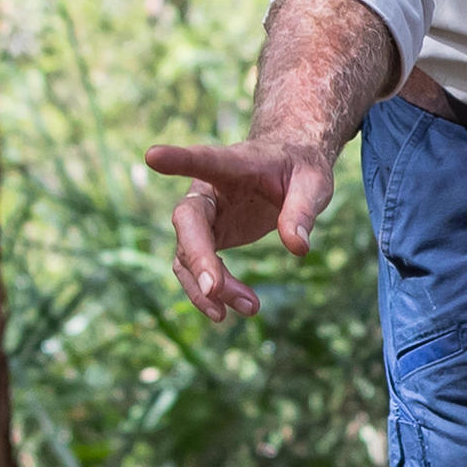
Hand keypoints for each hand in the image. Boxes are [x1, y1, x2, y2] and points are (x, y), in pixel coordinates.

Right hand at [145, 133, 338, 322]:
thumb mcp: (313, 183)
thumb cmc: (300, 169)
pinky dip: (212, 293)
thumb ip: (302, 211)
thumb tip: (297, 248)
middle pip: (188, 220)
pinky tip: (233, 310)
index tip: (152, 156)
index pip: (203, 160)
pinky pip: (197, 269)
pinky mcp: (208, 238)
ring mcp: (204, 216)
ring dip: (209, 286)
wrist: (291, 170)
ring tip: (251, 308)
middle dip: (198, 256)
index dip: (178, 160)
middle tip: (215, 289)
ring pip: (187, 253)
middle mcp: (208, 190)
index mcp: (233, 164)